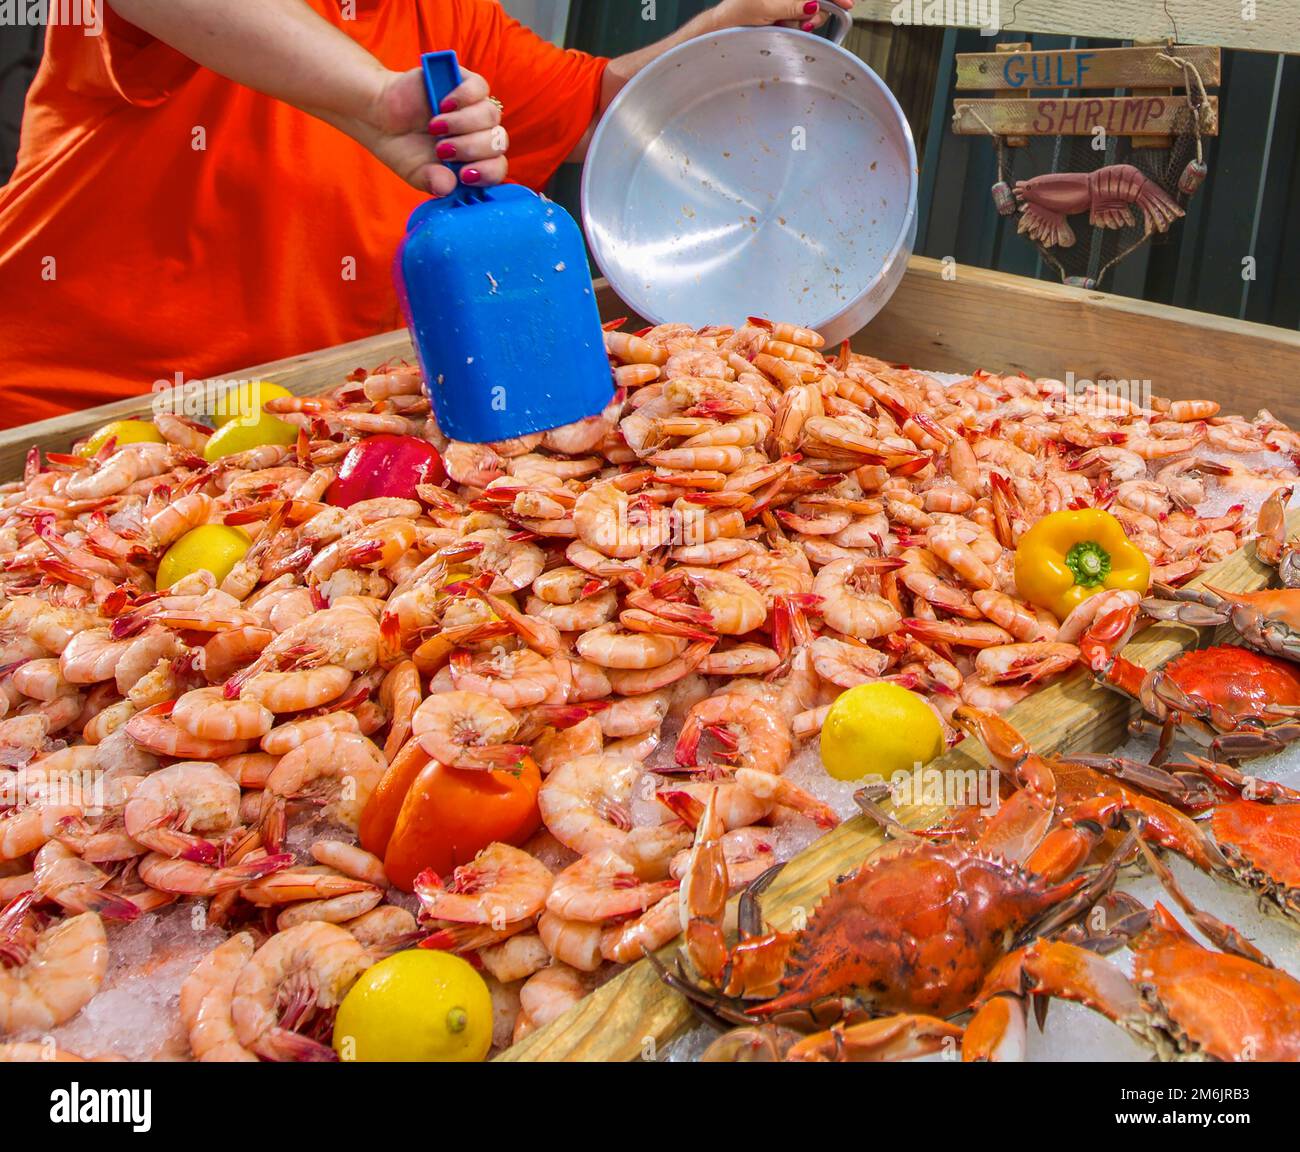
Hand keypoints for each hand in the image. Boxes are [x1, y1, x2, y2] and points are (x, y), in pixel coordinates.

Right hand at [365, 65, 507, 195]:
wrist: (379, 117)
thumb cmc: (404, 149)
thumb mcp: (418, 174)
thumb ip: (434, 182)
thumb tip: (447, 185)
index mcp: (476, 161)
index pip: (498, 168)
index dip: (487, 172)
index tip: (464, 175)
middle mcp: (481, 134)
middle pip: (498, 141)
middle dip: (471, 148)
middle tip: (442, 150)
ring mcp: (475, 107)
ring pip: (491, 115)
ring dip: (463, 124)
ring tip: (435, 128)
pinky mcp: (464, 82)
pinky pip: (480, 88)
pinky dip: (464, 97)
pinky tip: (444, 105)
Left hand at [715, 0, 853, 31]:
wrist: (726, 25)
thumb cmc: (739, 12)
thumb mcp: (766, 8)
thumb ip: (792, 6)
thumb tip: (814, 5)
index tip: (846, 3)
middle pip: (818, 1)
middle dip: (815, 13)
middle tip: (806, 23)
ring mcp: (788, 3)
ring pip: (810, 13)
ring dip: (800, 23)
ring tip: (782, 25)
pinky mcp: (786, 13)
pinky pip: (800, 21)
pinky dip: (793, 27)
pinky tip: (780, 27)